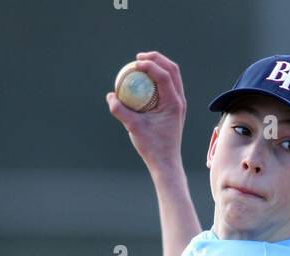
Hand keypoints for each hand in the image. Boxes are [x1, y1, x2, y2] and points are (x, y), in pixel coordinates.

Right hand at [106, 51, 186, 173]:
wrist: (165, 163)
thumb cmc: (152, 148)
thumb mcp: (134, 128)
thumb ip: (121, 111)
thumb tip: (110, 96)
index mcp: (174, 103)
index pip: (164, 75)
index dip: (150, 64)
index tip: (135, 63)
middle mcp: (179, 101)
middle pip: (172, 69)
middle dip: (156, 59)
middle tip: (138, 58)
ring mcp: (178, 104)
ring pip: (171, 76)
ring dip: (157, 67)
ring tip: (140, 65)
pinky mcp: (173, 109)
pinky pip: (166, 87)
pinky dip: (156, 79)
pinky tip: (142, 82)